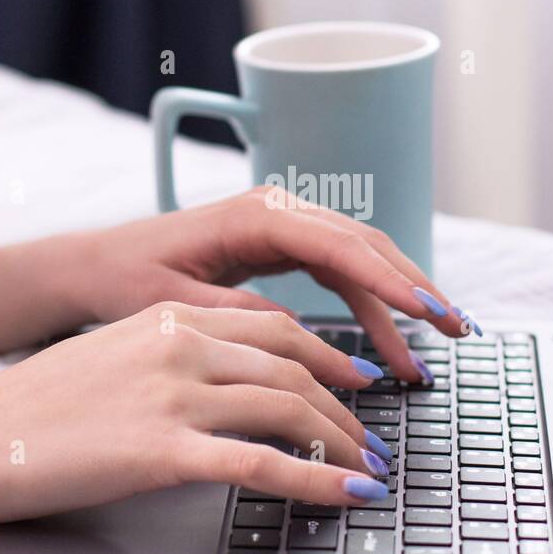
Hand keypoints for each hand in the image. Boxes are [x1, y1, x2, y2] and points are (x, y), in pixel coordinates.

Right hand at [0, 302, 398, 523]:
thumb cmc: (37, 406)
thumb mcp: (116, 356)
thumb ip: (177, 358)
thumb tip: (233, 384)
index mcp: (170, 317)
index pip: (276, 328)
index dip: (330, 356)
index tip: (359, 384)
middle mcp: (179, 344)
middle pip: (296, 366)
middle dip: (348, 407)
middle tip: (375, 440)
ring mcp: (173, 394)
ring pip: (290, 409)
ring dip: (344, 444)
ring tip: (369, 472)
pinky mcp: (162, 449)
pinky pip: (262, 464)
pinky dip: (315, 481)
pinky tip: (345, 496)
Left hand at [48, 187, 478, 381]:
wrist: (96, 265)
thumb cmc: (127, 279)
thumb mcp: (176, 307)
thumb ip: (243, 320)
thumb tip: (303, 341)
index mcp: (256, 215)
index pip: (342, 246)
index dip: (390, 281)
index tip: (428, 313)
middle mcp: (279, 209)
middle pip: (366, 245)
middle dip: (415, 287)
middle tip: (456, 329)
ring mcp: (285, 224)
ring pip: (361, 258)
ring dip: (400, 299)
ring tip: (437, 344)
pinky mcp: (283, 245)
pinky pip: (341, 271)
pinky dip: (371, 302)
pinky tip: (392, 336)